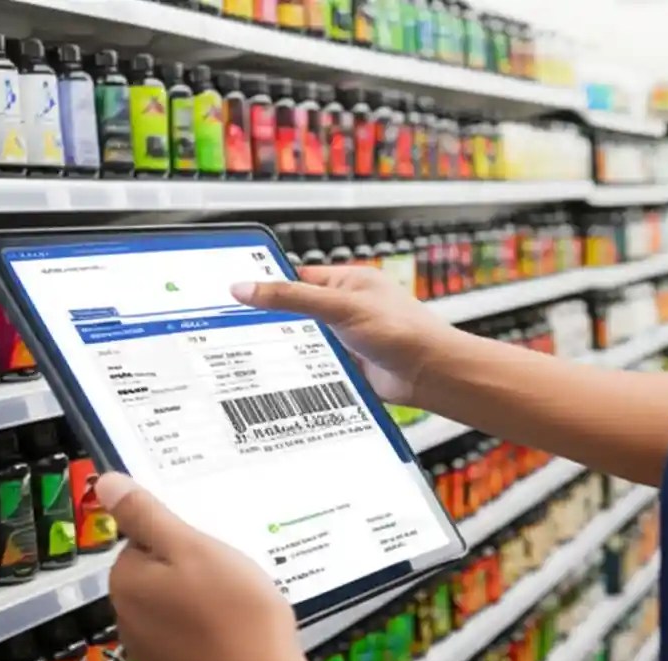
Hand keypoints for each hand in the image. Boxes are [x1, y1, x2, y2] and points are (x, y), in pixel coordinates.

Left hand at [97, 473, 360, 660]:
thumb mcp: (194, 549)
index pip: (145, 540)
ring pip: (175, 607)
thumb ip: (147, 516)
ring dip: (203, 601)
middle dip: (193, 569)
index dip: (183, 539)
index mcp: (127, 582)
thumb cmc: (235, 613)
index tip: (215, 547)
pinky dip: (210, 632)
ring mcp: (152, 654)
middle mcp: (128, 619)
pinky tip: (238, 634)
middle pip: (159, 574)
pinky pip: (189, 638)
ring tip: (242, 604)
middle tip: (234, 574)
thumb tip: (103, 483)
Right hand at [231, 266, 458, 404]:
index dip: (268, 284)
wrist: (431, 374)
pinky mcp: (350, 365)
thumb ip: (292, 297)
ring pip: (305, 342)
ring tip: (255, 354)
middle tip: (237, 328)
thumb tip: (247, 287)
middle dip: (275, 322)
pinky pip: (317, 366)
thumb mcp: (339, 307)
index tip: (235, 293)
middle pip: (297, 312)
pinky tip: (284, 377)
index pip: (297, 277)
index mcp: (348, 281)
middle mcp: (347, 308)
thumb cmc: (403, 332)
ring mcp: (347, 338)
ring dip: (290, 350)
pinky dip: (304, 371)